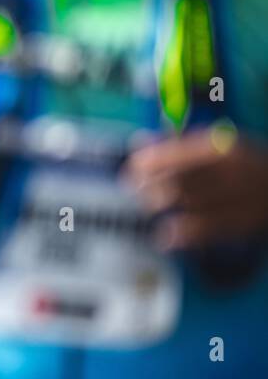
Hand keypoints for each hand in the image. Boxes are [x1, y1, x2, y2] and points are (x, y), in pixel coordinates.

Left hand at [125, 127, 267, 249]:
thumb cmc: (245, 163)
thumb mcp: (219, 143)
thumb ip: (179, 143)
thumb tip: (139, 142)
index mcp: (221, 147)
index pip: (175, 154)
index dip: (147, 164)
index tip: (132, 170)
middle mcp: (230, 171)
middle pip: (178, 181)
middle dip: (151, 188)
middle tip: (138, 190)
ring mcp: (238, 198)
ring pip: (187, 204)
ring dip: (161, 208)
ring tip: (150, 206)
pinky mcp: (242, 222)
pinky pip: (204, 230)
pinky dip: (179, 234)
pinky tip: (164, 237)